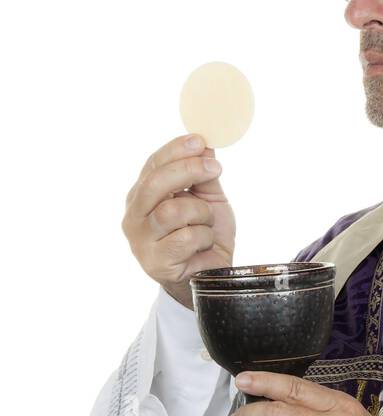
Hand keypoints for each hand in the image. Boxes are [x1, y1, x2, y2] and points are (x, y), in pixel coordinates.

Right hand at [121, 134, 236, 308]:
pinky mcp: (154, 262)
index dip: (176, 150)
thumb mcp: (208, 200)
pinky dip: (203, 237)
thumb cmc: (205, 235)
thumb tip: (205, 146)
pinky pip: (185, 238)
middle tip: (215, 168)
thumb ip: (204, 176)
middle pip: (156, 183)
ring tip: (206, 223)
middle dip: (188, 170)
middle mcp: (134, 216)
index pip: (152, 165)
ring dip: (201, 214)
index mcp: (142, 196)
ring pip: (173, 211)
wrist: (210, 275)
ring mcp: (141, 240)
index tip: (200, 140)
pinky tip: (202, 244)